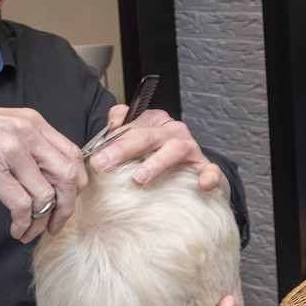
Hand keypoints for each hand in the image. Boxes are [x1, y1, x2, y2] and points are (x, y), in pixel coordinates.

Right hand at [0, 98, 86, 242]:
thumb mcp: (0, 127)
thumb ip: (26, 145)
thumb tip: (44, 175)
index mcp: (32, 122)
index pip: (74, 156)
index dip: (75, 185)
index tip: (64, 202)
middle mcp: (27, 134)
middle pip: (68, 177)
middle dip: (66, 207)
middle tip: (54, 224)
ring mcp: (11, 152)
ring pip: (47, 195)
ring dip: (41, 221)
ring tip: (28, 231)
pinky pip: (22, 205)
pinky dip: (24, 223)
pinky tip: (16, 229)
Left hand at [87, 107, 228, 197]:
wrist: (193, 174)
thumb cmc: (159, 158)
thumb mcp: (138, 143)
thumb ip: (118, 135)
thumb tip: (105, 132)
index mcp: (154, 122)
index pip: (132, 124)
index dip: (112, 138)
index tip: (95, 154)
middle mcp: (173, 132)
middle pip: (146, 137)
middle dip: (122, 149)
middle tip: (103, 163)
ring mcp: (191, 149)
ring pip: (174, 149)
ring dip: (156, 163)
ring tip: (138, 178)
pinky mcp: (206, 168)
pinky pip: (210, 170)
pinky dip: (207, 176)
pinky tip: (202, 184)